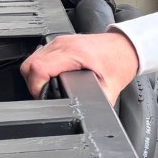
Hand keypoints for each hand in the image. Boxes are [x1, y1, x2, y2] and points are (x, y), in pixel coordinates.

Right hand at [20, 31, 140, 103]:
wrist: (127, 47)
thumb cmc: (120, 62)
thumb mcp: (110, 88)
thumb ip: (97, 103)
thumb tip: (91, 117)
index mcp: (75, 54)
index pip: (39, 68)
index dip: (36, 87)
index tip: (42, 97)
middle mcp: (64, 44)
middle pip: (30, 64)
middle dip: (33, 84)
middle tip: (44, 95)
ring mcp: (60, 41)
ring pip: (32, 58)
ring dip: (35, 75)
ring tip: (47, 87)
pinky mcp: (60, 42)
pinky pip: (40, 54)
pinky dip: (40, 67)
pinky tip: (50, 76)